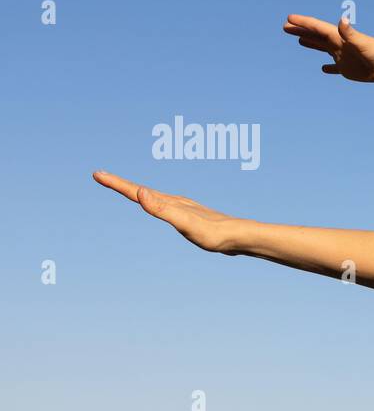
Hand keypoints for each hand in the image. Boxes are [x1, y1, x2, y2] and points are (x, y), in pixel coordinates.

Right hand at [92, 171, 246, 254]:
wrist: (240, 236)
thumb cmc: (213, 234)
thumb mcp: (184, 223)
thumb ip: (162, 209)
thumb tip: (140, 192)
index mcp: (169, 202)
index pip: (136, 191)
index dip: (116, 183)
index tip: (97, 174)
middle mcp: (175, 202)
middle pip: (142, 190)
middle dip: (120, 184)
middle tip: (101, 176)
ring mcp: (184, 208)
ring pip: (154, 197)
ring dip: (136, 191)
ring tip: (124, 187)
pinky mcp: (192, 217)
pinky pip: (166, 206)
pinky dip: (155, 201)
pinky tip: (160, 204)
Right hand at [283, 14, 373, 81]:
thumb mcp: (362, 42)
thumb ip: (350, 33)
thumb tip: (342, 20)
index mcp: (339, 38)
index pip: (317, 28)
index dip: (303, 23)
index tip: (289, 18)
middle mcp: (339, 45)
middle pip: (316, 36)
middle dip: (301, 31)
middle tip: (285, 26)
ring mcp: (343, 56)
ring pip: (322, 48)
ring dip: (311, 43)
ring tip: (298, 40)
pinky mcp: (349, 69)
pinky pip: (335, 68)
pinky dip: (329, 67)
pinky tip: (323, 68)